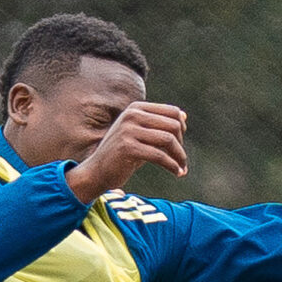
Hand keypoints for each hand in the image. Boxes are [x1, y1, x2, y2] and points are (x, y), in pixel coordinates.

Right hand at [67, 101, 187, 201]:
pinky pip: (159, 156)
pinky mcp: (128, 148)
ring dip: (180, 157)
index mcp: (136, 108)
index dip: (182, 128)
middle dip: (181, 145)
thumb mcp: (140, 135)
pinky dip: (172, 166)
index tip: (181, 144)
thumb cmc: (122, 154)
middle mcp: (132, 115)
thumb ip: (159, 126)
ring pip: (168, 140)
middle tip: (181, 161)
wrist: (97, 171)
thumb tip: (184, 116)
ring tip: (182, 169)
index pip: (172, 111)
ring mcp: (129, 130)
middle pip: (173, 125)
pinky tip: (177, 173)